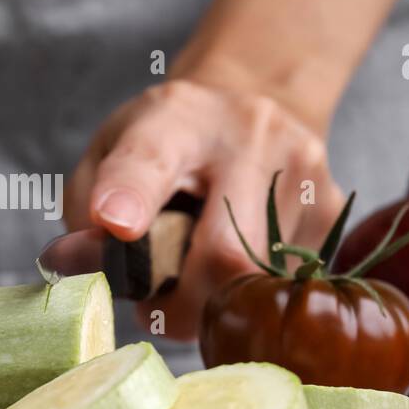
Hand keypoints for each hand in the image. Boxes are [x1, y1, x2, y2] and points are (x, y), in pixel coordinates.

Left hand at [65, 80, 344, 338]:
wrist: (252, 104)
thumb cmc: (166, 142)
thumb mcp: (111, 153)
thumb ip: (85, 209)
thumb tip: (74, 263)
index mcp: (175, 119)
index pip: (151, 158)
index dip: (131, 193)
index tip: (115, 223)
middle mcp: (250, 136)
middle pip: (223, 253)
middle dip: (181, 302)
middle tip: (155, 303)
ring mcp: (303, 172)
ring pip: (258, 282)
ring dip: (216, 301)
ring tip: (197, 271)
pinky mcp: (334, 209)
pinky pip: (288, 285)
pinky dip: (252, 292)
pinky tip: (239, 262)